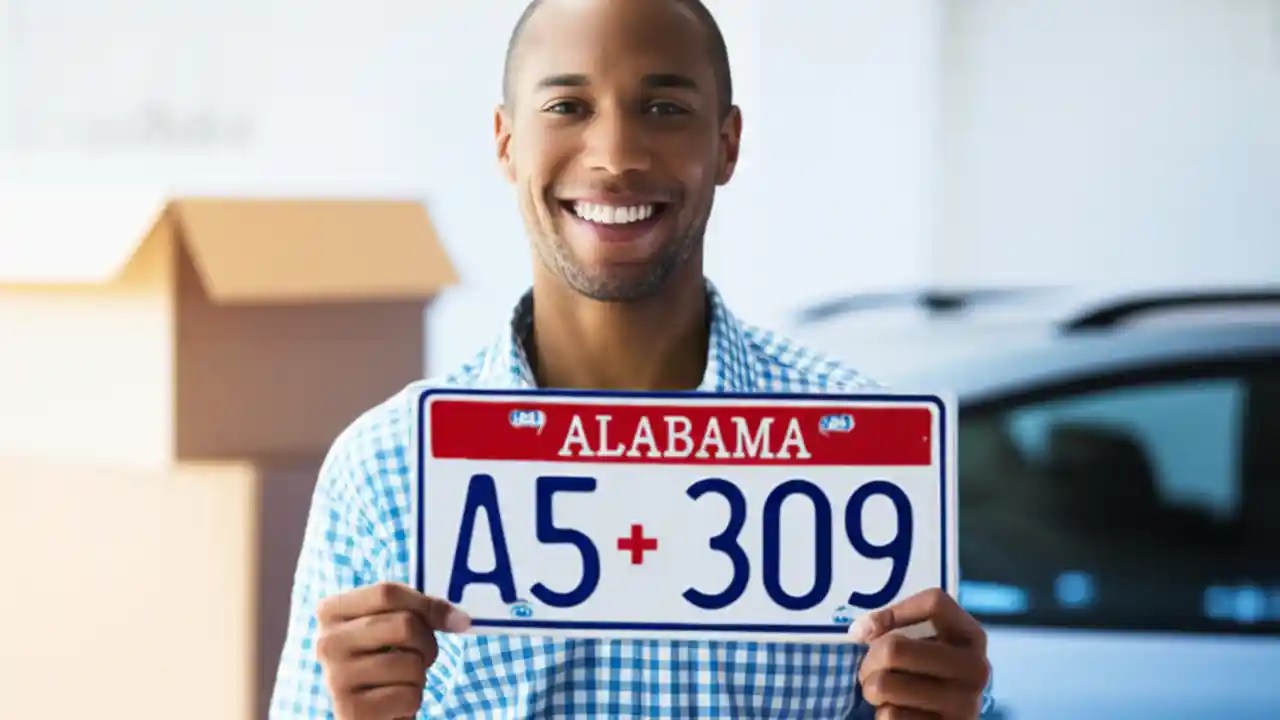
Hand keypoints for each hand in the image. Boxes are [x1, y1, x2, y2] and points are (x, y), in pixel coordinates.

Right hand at [316, 582, 471, 719]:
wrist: (368, 711)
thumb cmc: (384, 661)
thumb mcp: (394, 627)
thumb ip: (421, 611)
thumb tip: (460, 619)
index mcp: (331, 611)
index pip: (387, 592)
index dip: (427, 605)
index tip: (454, 620)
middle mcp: (326, 642)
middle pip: (403, 625)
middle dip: (427, 643)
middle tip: (422, 656)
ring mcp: (335, 678)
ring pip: (410, 663)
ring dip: (419, 675)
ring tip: (402, 680)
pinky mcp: (350, 710)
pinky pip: (408, 695)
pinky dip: (412, 700)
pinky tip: (394, 702)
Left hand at [850, 588, 989, 718]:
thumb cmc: (928, 676)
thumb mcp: (925, 646)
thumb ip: (896, 628)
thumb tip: (860, 631)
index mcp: (972, 637)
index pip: (935, 602)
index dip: (893, 611)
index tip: (871, 629)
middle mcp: (975, 668)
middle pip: (894, 648)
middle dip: (869, 660)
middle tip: (869, 670)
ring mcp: (964, 704)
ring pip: (884, 684)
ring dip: (871, 689)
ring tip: (881, 692)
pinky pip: (890, 716)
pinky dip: (883, 715)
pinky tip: (898, 713)